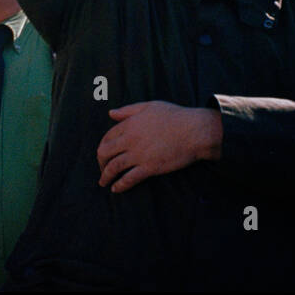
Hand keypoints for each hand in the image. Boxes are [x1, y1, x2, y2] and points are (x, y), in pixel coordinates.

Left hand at [96, 101, 221, 192]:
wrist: (194, 131)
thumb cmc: (175, 116)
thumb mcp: (150, 106)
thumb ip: (128, 110)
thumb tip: (111, 113)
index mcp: (130, 124)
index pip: (107, 136)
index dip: (103, 146)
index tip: (104, 153)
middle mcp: (130, 139)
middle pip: (105, 152)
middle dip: (100, 162)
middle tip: (102, 168)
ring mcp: (139, 154)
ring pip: (113, 167)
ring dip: (105, 176)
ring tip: (103, 182)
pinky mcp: (149, 167)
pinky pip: (129, 179)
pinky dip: (120, 185)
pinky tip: (116, 189)